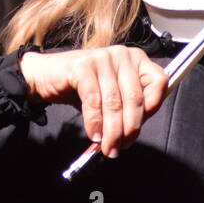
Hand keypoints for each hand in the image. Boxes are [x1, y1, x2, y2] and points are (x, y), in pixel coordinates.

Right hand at [19, 46, 168, 158]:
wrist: (45, 76)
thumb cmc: (81, 87)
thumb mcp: (111, 94)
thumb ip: (127, 106)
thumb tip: (135, 131)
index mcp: (135, 59)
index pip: (159, 82)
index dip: (153, 108)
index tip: (140, 127)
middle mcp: (122, 55)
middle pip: (135, 98)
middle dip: (130, 128)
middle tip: (121, 147)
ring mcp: (102, 58)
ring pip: (114, 103)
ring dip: (112, 131)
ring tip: (108, 147)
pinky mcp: (83, 67)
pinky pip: (94, 101)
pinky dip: (95, 123)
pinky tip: (94, 135)